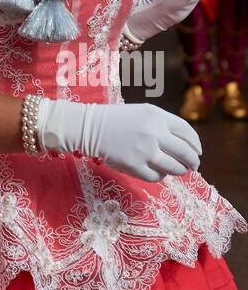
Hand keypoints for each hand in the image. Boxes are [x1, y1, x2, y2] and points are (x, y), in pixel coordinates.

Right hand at [37, 98, 201, 183]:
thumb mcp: (144, 112)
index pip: (187, 133)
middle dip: (192, 162)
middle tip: (193, 166)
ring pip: (174, 167)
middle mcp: (154, 133)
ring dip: (179, 170)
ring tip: (176, 170)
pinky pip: (157, 177)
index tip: (198, 152)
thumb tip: (187, 146)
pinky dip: (160, 176)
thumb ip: (165, 125)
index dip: (196, 145)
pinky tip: (156, 171)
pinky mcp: (135, 166)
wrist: (91, 127)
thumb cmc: (119, 119)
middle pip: (185, 153)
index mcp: (158, 116)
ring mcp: (145, 151)